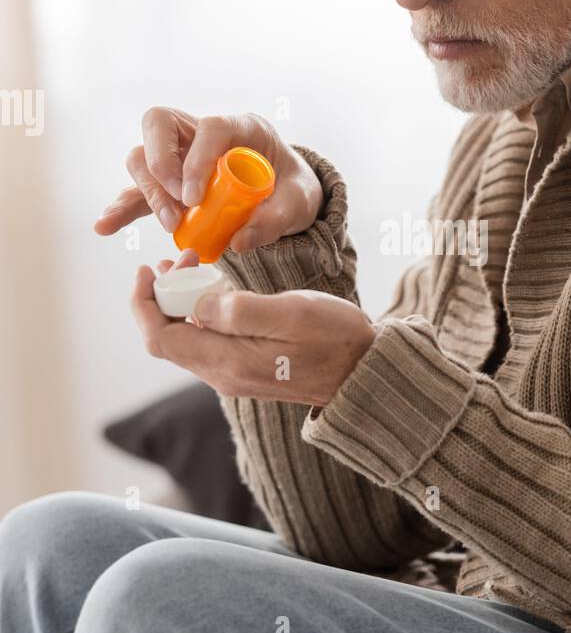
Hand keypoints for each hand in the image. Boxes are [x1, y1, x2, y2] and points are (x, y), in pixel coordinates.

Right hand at [93, 107, 323, 252]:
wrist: (289, 195)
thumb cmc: (293, 189)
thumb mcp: (299, 201)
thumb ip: (276, 219)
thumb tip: (239, 243)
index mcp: (241, 127)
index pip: (210, 127)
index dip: (196, 158)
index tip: (194, 197)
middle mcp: (203, 133)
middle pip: (159, 127)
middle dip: (161, 166)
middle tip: (179, 207)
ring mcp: (181, 155)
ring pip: (143, 156)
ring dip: (148, 190)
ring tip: (170, 223)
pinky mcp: (170, 182)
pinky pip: (139, 190)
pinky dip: (124, 206)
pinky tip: (106, 226)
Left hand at [131, 259, 375, 406]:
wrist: (365, 373)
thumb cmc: (335, 339)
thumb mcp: (291, 313)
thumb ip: (239, 310)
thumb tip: (196, 304)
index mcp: (228, 362)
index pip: (160, 338)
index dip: (144, 303)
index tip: (147, 269)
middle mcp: (223, 375)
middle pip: (169, 338)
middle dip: (163, 295)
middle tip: (182, 257)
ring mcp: (234, 375)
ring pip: (188, 338)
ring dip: (182, 301)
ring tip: (195, 265)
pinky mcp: (246, 369)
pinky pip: (209, 341)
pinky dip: (202, 312)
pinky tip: (217, 289)